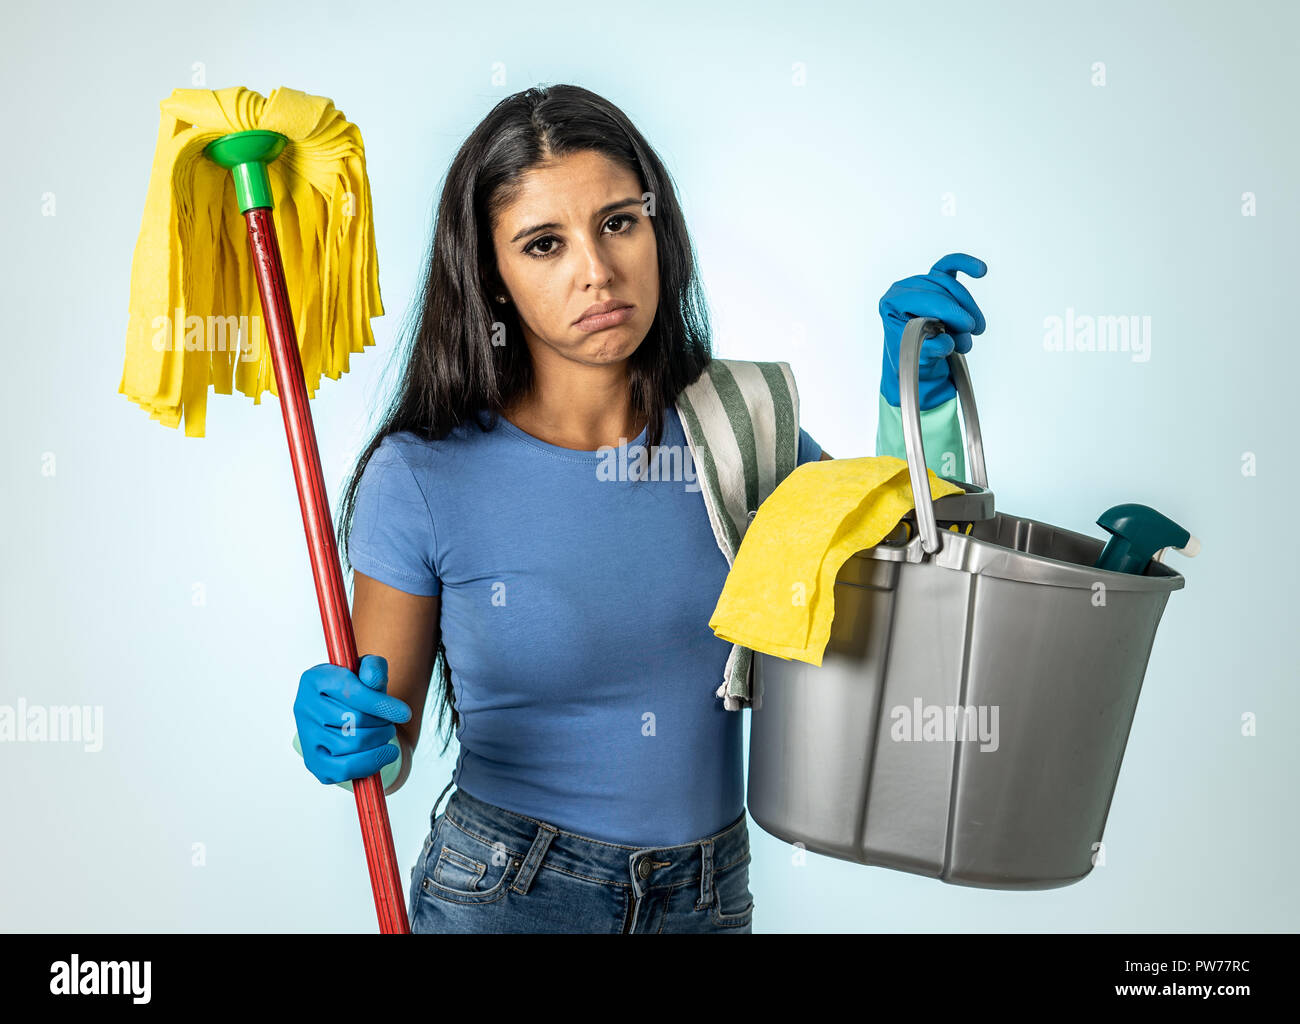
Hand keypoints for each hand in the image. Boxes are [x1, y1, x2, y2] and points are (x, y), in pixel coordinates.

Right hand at [292, 654, 410, 787]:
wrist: (339, 713)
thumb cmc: (357, 689)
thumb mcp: (366, 671)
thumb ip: (373, 669)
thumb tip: (374, 682)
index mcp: (315, 679)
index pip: (351, 693)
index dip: (381, 705)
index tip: (405, 714)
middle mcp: (304, 707)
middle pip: (354, 721)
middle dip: (382, 724)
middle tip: (389, 724)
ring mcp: (306, 736)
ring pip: (352, 744)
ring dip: (380, 742)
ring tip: (386, 735)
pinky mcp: (313, 762)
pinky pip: (344, 769)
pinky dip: (370, 763)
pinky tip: (384, 754)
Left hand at [878, 253, 986, 409]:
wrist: (914, 355)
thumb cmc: (910, 354)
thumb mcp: (916, 357)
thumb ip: (928, 349)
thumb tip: (945, 342)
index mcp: (891, 303)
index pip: (923, 299)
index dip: (948, 311)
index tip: (967, 326)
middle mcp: (904, 289)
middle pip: (939, 291)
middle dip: (960, 312)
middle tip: (975, 331)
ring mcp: (920, 282)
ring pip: (951, 285)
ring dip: (968, 307)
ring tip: (977, 330)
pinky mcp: (935, 279)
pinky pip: (950, 265)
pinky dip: (965, 264)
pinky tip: (981, 270)